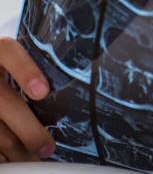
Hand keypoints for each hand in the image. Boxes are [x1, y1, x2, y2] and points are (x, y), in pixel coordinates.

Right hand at [0, 37, 55, 161]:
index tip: (42, 92)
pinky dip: (1, 154)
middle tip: (48, 147)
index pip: (8, 51)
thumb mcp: (24, 56)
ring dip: (14, 148)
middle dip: (27, 128)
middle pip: (3, 100)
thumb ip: (45, 63)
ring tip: (35, 158)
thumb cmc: (13, 64)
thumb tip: (87, 82)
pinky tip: (15, 158)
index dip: (25, 70)